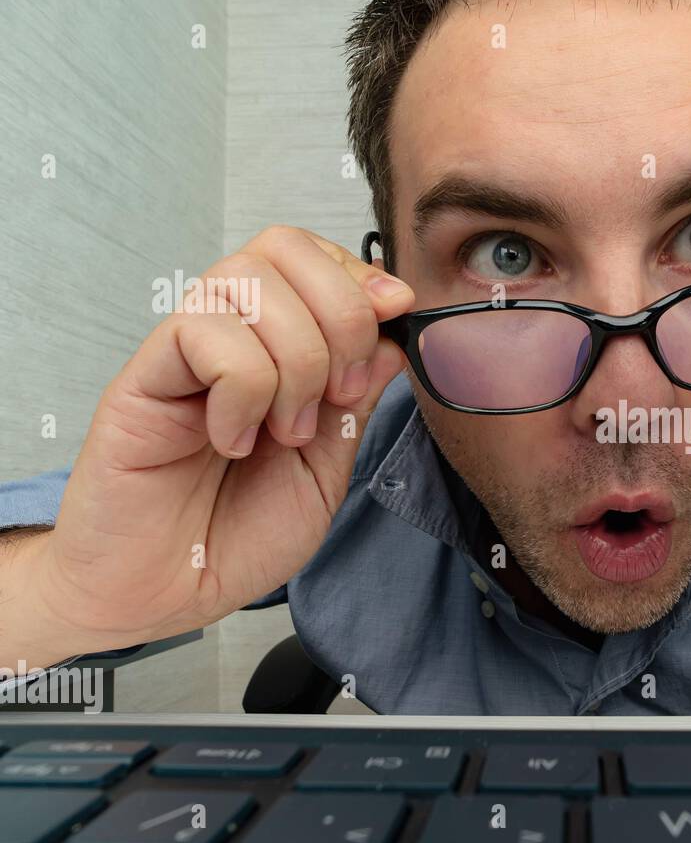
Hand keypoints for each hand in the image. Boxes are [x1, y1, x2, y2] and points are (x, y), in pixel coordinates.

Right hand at [20, 227, 412, 659]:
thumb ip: (356, 400)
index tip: (393, 318)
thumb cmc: (238, 537)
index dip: (359, 276)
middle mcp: (229, 337)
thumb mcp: (327, 468)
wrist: (166, 595)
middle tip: (338, 394)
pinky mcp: (143, 378)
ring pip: (246, 282)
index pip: (313, 257)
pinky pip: (202, 332)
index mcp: (277, 349)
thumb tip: (392, 334)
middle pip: (282, 247)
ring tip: (285, 431)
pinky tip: (234, 439)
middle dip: (340, 313)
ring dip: (296, 359)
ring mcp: (183, 354)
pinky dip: (243, 387)